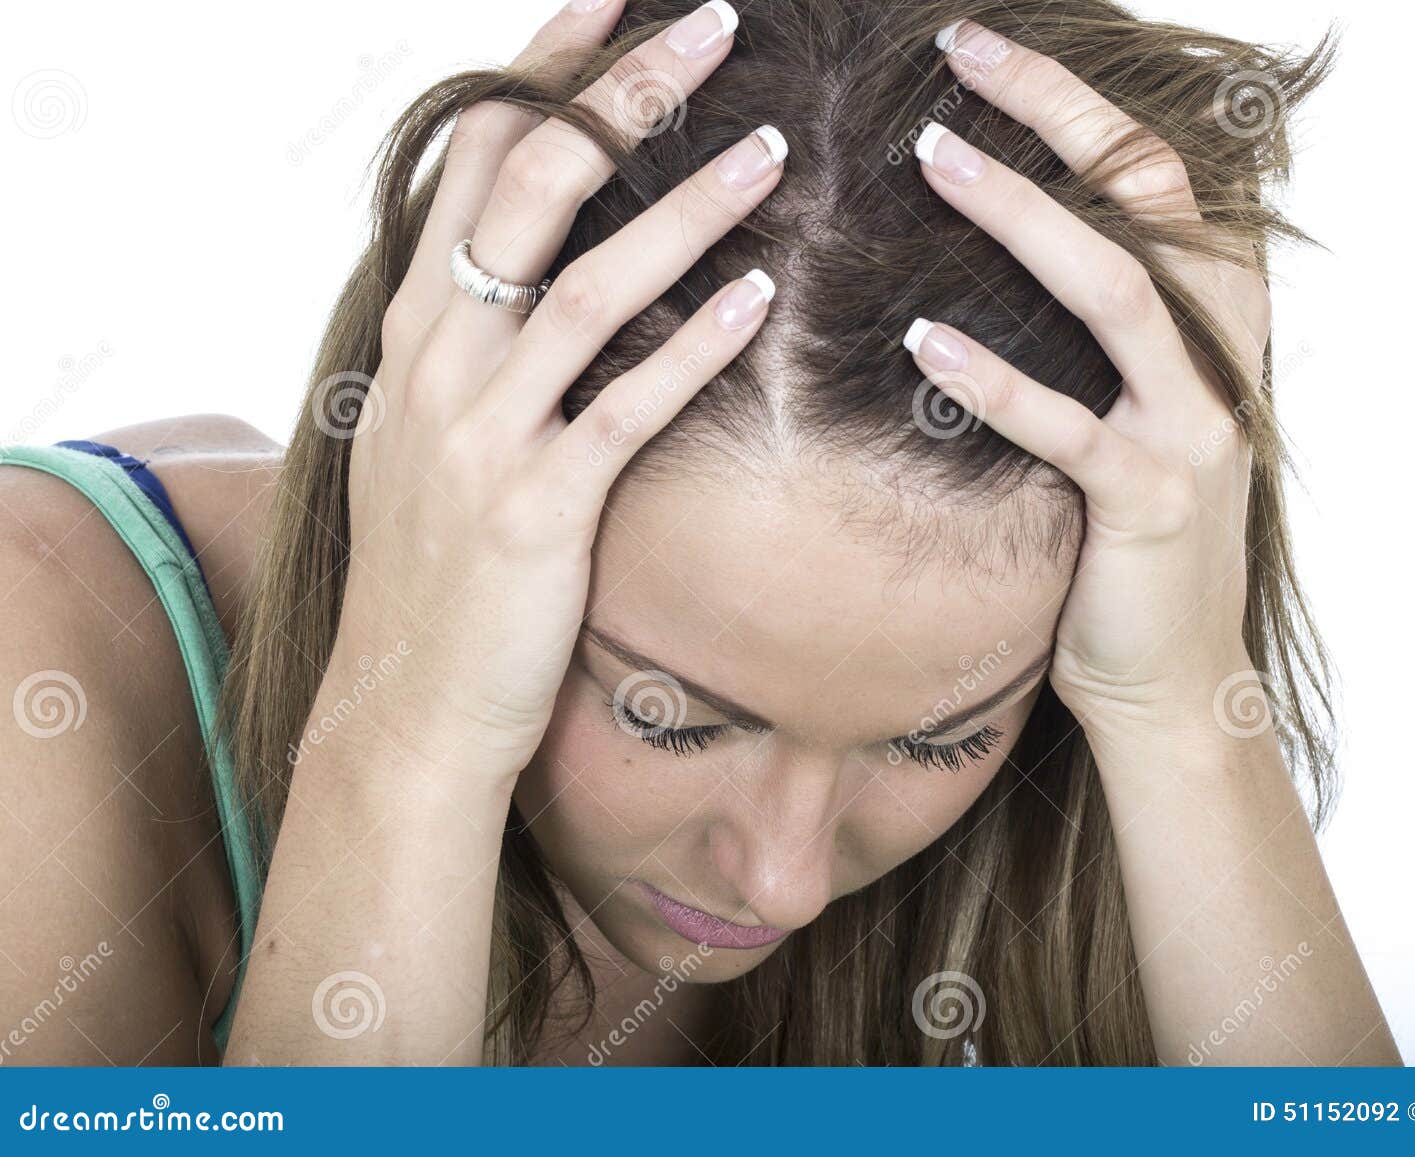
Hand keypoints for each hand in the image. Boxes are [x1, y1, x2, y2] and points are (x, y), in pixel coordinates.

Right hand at [327, 0, 783, 783]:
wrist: (407, 700)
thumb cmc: (434, 563)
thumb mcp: (424, 429)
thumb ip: (468, 339)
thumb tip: (530, 270)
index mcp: (414, 323)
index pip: (475, 155)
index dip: (546, 66)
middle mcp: (437, 356)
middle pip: (530, 185)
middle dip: (621, 92)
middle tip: (717, 24)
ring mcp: (482, 430)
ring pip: (589, 285)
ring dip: (685, 208)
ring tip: (770, 147)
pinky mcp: (537, 506)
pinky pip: (627, 407)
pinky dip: (698, 347)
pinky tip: (764, 299)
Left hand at [903, 20, 1268, 740]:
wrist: (1172, 676)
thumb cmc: (1128, 540)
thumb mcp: (1129, 416)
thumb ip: (1096, 336)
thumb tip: (999, 246)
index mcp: (1216, 322)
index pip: (1158, 178)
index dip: (1080, 103)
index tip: (985, 53)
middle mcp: (1222, 356)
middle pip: (1149, 199)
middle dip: (1060, 114)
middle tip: (959, 55)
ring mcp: (1194, 428)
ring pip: (1115, 291)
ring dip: (1023, 217)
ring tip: (935, 154)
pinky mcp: (1149, 501)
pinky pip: (1069, 428)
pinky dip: (997, 379)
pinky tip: (922, 338)